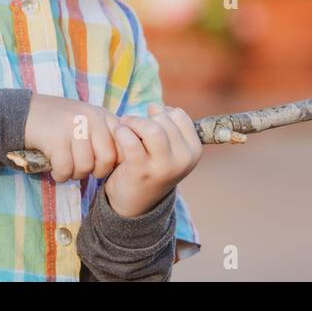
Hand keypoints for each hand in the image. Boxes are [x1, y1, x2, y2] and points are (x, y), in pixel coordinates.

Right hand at [24, 93, 122, 183]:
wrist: (25, 112)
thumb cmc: (58, 122)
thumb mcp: (86, 120)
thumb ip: (105, 134)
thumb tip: (124, 159)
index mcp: (102, 115)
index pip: (123, 144)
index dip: (115, 161)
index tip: (101, 164)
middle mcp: (91, 118)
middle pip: (107, 159)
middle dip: (95, 171)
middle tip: (82, 169)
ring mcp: (74, 127)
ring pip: (85, 167)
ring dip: (74, 174)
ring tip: (66, 166)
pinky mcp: (56, 139)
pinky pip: (65, 169)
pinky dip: (60, 174)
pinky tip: (54, 168)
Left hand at [103, 103, 201, 217]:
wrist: (136, 203)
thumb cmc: (151, 167)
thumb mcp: (170, 150)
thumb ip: (168, 126)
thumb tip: (154, 107)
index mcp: (194, 151)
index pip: (179, 115)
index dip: (161, 112)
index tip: (149, 120)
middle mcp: (183, 160)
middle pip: (164, 120)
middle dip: (145, 117)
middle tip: (131, 123)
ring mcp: (163, 167)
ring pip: (152, 129)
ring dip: (133, 122)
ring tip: (124, 125)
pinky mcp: (141, 171)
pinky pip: (131, 141)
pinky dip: (121, 132)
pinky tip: (117, 133)